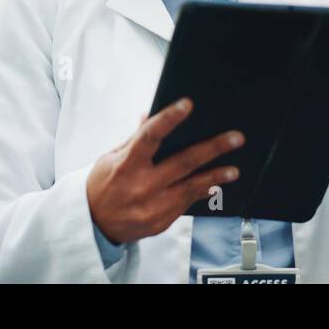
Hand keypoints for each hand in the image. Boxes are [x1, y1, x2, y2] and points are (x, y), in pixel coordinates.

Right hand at [87, 97, 243, 245]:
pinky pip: (186, 204)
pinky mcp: (160, 223)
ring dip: (215, 176)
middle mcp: (140, 186)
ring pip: (191, 188)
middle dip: (212, 149)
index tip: (188, 104)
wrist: (93, 224)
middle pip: (183, 163)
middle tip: (236, 138)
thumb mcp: (111, 158)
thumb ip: (135, 139)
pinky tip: (214, 185)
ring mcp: (152, 207)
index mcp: (125, 165)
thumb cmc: (102, 185)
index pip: (149, 137)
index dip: (169, 119)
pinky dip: (200, 192)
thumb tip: (151, 115)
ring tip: (234, 170)